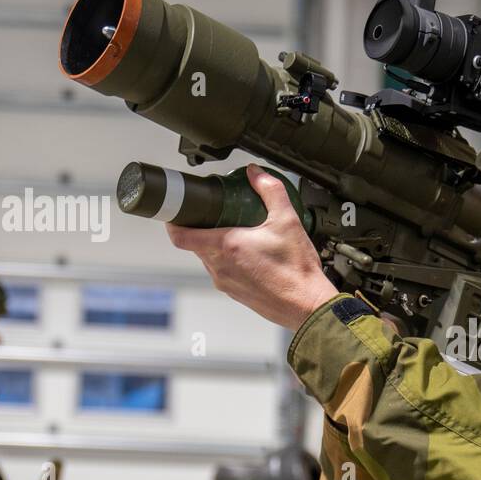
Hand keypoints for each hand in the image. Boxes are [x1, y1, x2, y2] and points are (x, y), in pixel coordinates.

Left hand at [166, 165, 337, 329]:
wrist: (307, 305)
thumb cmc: (297, 271)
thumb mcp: (288, 221)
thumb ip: (271, 190)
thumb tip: (256, 174)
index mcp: (226, 247)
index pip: (180, 236)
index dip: (173, 222)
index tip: (177, 212)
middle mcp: (220, 268)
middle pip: (196, 245)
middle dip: (203, 229)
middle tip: (217, 216)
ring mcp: (226, 283)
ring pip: (210, 260)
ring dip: (218, 247)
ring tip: (239, 234)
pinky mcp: (236, 294)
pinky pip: (224, 273)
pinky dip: (230, 262)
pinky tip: (252, 256)